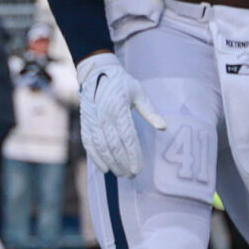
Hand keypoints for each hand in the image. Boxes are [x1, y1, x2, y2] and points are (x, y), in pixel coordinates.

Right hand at [77, 53, 165, 178]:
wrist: (97, 73)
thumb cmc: (121, 84)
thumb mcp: (139, 93)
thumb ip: (150, 111)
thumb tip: (163, 127)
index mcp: (119, 108)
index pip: (127, 137)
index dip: (133, 155)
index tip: (138, 169)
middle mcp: (104, 116)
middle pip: (114, 146)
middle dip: (123, 163)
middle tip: (132, 175)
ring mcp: (93, 120)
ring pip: (101, 147)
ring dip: (111, 163)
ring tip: (121, 174)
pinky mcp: (86, 123)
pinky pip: (89, 143)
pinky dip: (96, 157)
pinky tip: (104, 168)